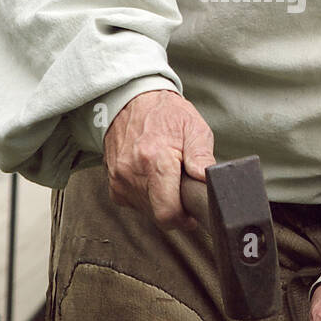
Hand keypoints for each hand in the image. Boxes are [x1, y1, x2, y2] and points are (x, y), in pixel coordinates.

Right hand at [103, 90, 214, 231]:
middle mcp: (133, 172)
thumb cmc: (166, 114)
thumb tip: (208, 181)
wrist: (132, 100)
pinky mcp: (113, 182)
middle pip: (158, 215)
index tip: (192, 214)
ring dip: (160, 202)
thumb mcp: (194, 128)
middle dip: (175, 209)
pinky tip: (152, 179)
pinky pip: (133, 202)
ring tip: (168, 178)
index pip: (167, 212)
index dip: (183, 219)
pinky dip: (146, 197)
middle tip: (183, 190)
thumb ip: (202, 157)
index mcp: (156, 160)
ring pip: (146, 211)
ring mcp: (120, 178)